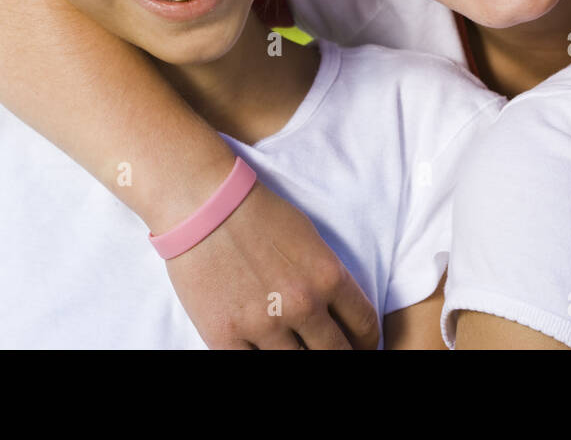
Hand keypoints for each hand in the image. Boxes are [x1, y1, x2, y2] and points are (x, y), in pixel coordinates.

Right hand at [166, 181, 380, 348]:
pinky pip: (253, 366)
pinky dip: (261, 358)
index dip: (367, 343)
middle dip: (339, 354)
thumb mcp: (309, 239)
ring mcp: (263, 324)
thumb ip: (327, 280)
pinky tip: (263, 350)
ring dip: (297, 356)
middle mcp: (302, 305)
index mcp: (328, 277)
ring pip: (295, 364)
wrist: (203, 204)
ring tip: (295, 348)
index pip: (364, 326)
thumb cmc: (258, 214)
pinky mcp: (225, 336)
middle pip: (336, 353)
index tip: (362, 346)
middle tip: (333, 350)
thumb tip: (336, 315)